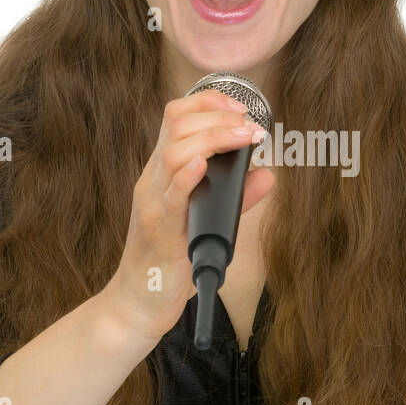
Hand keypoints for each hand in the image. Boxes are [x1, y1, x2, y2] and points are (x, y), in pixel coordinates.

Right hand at [105, 89, 274, 341]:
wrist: (137, 303)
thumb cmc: (170, 260)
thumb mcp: (204, 219)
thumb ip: (236, 196)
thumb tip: (268, 175)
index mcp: (162, 172)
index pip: (176, 116)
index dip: (208, 101)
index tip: (240, 106)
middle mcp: (153, 181)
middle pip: (177, 125)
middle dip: (218, 115)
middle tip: (252, 125)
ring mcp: (153, 205)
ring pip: (174, 153)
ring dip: (214, 137)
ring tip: (244, 137)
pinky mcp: (160, 233)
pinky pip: (171, 198)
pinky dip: (187, 177)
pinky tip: (203, 166)